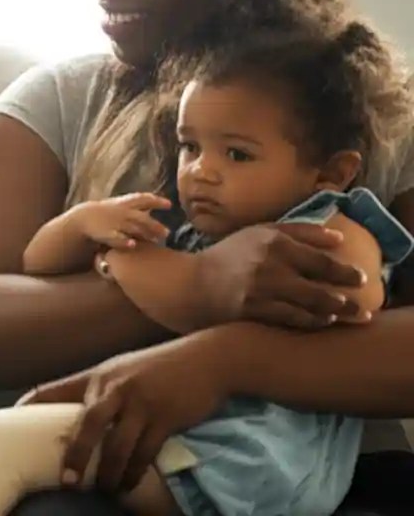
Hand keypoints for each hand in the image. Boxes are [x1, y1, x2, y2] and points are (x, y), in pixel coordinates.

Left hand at [18, 335, 229, 494]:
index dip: (32, 403)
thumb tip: (77, 419)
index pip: (55, 389)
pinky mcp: (165, 417)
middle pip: (86, 424)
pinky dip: (135, 472)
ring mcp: (140, 402)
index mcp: (97, 376)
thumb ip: (100, 391)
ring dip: (109, 473)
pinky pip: (145, 452)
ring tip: (104, 490)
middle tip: (68, 482)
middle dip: (75, 455)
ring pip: (117, 446)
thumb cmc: (159, 368)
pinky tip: (129, 484)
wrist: (206, 358)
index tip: (11, 418)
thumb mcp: (122, 371)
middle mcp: (115, 387)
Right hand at [73, 193, 171, 249]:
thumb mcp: (120, 204)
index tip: (170, 205)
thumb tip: (153, 204)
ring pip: (132, 227)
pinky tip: (132, 245)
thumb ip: (136, 205)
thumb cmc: (104, 212)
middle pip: (141, 218)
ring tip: (156, 241)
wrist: (83, 218)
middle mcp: (122, 212)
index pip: (143, 199)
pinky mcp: (107, 234)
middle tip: (167, 233)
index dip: (157, 201)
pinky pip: (116, 237)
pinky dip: (124, 241)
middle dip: (154, 225)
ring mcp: (115, 223)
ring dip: (144, 233)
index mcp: (125, 203)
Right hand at [193, 222, 365, 329]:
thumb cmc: (230, 256)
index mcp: (274, 243)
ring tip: (346, 316)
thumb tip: (339, 239)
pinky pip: (292, 320)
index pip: (322, 261)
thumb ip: (301, 231)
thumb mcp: (261, 233)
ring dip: (332, 313)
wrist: (192, 284)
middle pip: (321, 289)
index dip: (346, 272)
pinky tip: (321, 321)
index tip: (361, 279)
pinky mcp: (253, 312)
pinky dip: (311, 321)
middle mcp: (269, 266)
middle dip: (347, 301)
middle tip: (360, 307)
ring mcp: (261, 291)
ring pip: (309, 308)